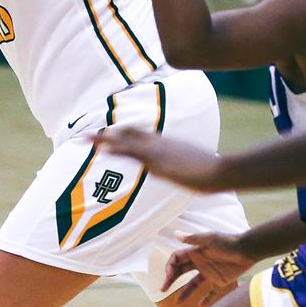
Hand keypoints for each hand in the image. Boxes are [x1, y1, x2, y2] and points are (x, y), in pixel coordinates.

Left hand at [91, 125, 229, 190]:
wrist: (221, 171)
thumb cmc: (211, 172)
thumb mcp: (192, 168)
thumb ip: (180, 167)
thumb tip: (179, 170)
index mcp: (166, 144)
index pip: (138, 136)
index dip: (120, 135)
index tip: (106, 136)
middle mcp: (159, 143)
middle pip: (127, 134)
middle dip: (106, 136)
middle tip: (85, 137)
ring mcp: (158, 150)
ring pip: (125, 141)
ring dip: (104, 140)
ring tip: (84, 140)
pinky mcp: (159, 160)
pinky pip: (133, 152)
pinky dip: (116, 148)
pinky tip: (102, 148)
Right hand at [163, 230, 257, 295]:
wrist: (248, 249)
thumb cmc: (229, 242)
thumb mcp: (210, 239)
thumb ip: (194, 239)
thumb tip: (176, 234)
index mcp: (195, 252)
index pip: (176, 259)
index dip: (170, 266)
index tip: (169, 276)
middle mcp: (200, 262)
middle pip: (181, 272)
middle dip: (170, 280)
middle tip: (163, 289)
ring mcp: (209, 272)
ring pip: (193, 284)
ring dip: (185, 293)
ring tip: (177, 303)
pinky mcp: (220, 280)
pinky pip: (211, 292)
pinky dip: (206, 299)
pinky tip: (200, 306)